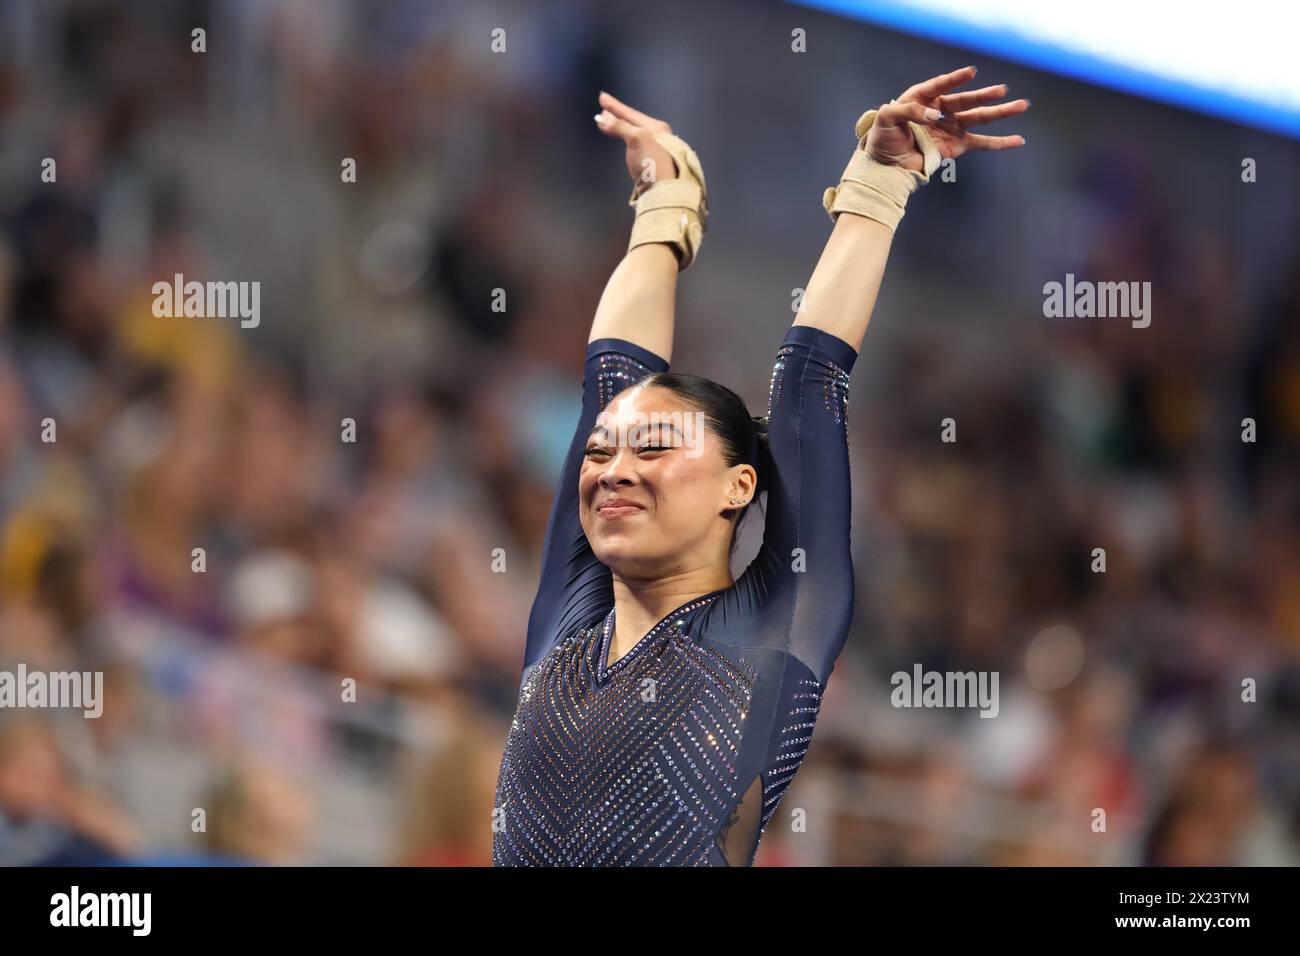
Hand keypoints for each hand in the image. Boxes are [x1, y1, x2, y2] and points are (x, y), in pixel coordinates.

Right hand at [594, 91, 678, 197]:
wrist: (662, 191)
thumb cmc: (654, 164)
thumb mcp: (637, 139)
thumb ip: (620, 126)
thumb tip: (603, 118)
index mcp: (657, 128)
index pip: (631, 113)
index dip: (615, 106)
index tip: (602, 97)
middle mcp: (657, 136)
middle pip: (631, 122)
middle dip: (615, 115)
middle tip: (602, 107)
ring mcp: (652, 149)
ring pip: (630, 132)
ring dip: (617, 126)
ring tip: (604, 122)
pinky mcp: (647, 162)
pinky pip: (631, 143)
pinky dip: (621, 137)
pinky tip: (617, 136)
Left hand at [865, 65, 1027, 171]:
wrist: (884, 166)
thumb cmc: (882, 137)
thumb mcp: (887, 118)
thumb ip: (908, 111)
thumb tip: (936, 115)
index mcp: (922, 98)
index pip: (941, 85)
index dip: (955, 79)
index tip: (971, 72)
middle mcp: (940, 110)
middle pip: (966, 101)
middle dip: (985, 95)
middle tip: (1003, 90)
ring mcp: (950, 128)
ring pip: (979, 118)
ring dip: (1000, 112)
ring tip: (1021, 105)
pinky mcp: (956, 146)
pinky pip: (981, 142)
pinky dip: (1000, 142)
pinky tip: (1017, 140)